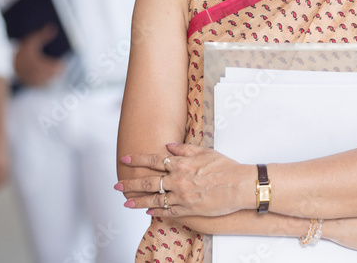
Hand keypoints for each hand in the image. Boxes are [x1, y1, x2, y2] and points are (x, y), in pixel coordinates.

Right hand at [14, 24, 63, 85]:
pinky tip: (49, 79)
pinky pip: (40, 85)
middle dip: (59, 72)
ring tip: (58, 73)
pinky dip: (46, 82)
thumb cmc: (22, 49)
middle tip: (64, 68)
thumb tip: (54, 28)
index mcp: (36, 62)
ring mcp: (31, 78)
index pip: (53, 66)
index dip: (60, 66)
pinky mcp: (29, 82)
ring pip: (47, 81)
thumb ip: (43, 34)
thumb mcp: (32, 40)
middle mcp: (34, 72)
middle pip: (51, 75)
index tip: (65, 63)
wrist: (7, 60)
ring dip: (53, 77)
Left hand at [116, 143, 249, 216]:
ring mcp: (182, 196)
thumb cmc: (225, 167)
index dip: (137, 160)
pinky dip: (156, 211)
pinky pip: (168, 212)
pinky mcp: (189, 210)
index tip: (125, 159)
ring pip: (154, 200)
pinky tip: (148, 211)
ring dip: (138, 201)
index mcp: (181, 164)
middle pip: (148, 182)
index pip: (153, 160)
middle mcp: (178, 180)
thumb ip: (184, 149)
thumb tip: (168, 146)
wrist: (239, 186)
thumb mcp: (204, 151)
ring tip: (126, 203)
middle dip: (130, 184)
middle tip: (117, 185)